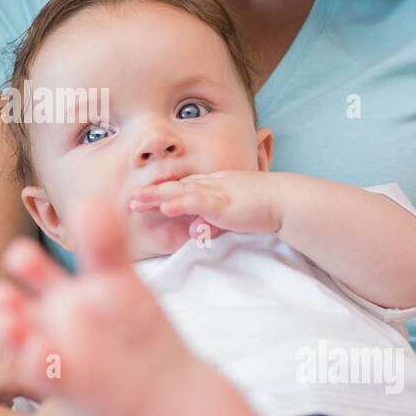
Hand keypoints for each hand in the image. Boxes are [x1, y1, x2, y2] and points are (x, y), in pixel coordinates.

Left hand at [130, 170, 284, 239]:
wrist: (284, 199)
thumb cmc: (262, 207)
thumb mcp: (231, 216)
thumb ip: (212, 222)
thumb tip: (195, 230)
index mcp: (213, 186)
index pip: (183, 188)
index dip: (161, 192)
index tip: (142, 197)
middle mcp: (211, 185)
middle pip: (176, 187)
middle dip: (152, 193)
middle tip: (131, 199)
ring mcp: (217, 192)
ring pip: (181, 191)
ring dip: (158, 196)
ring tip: (137, 200)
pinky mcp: (224, 202)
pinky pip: (199, 202)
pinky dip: (181, 203)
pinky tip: (166, 207)